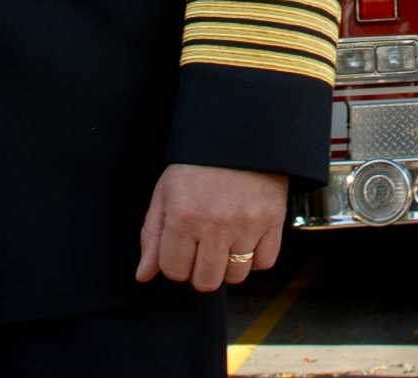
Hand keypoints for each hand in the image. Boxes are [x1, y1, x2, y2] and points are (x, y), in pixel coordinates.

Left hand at [135, 163, 286, 291]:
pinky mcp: (272, 221)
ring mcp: (246, 225)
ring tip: (226, 243)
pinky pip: (264, 262)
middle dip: (201, 270)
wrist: (239, 136)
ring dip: (229, 266)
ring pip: (236, 276)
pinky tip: (247, 240)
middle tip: (204, 249)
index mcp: (183, 217)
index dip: (176, 263)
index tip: (183, 249)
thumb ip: (152, 236)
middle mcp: (215, 225)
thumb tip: (144, 275)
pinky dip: (256, 258)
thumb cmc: (197, 165)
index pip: (175, 271)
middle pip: (206, 281)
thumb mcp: (165, 194)